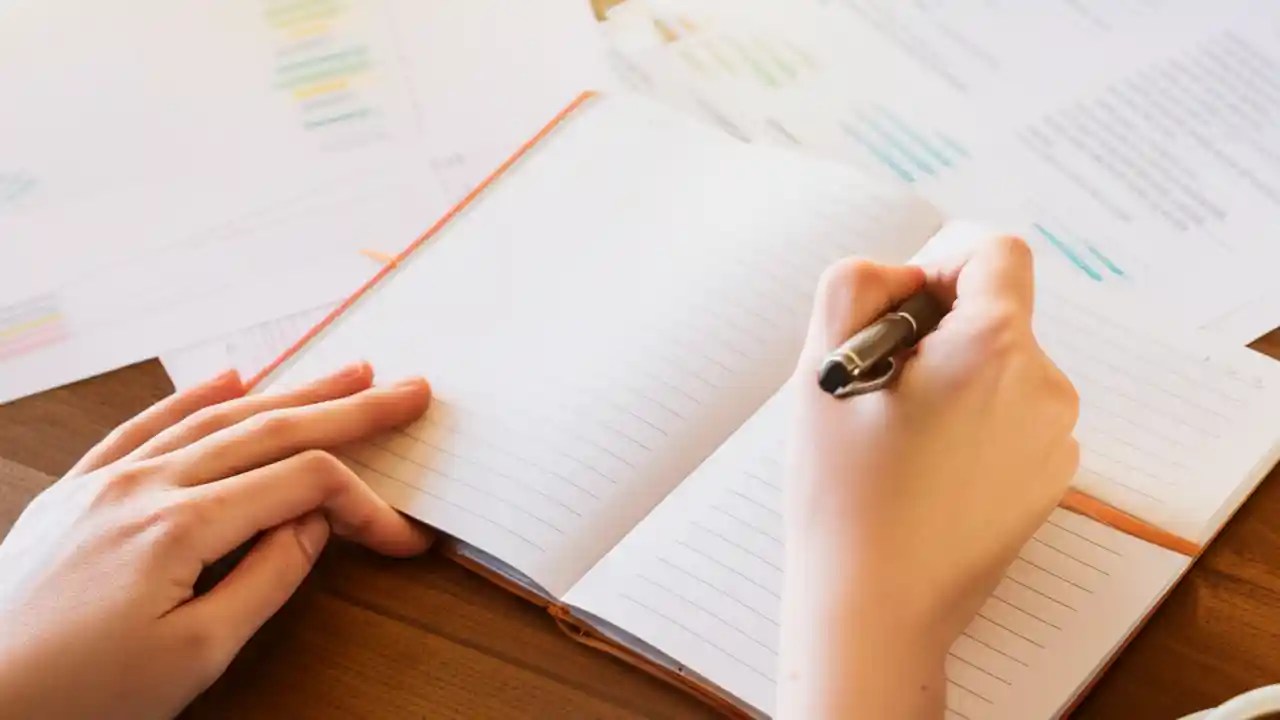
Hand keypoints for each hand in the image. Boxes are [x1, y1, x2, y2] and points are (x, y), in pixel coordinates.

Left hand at [0, 364, 432, 719]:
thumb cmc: (77, 697)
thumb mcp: (192, 656)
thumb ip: (264, 580)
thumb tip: (312, 525)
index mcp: (179, 525)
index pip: (301, 485)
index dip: (363, 504)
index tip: (400, 539)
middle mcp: (144, 484)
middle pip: (269, 430)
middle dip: (347, 410)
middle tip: (406, 391)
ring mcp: (105, 480)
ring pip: (216, 418)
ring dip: (288, 393)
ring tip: (345, 376)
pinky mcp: (75, 491)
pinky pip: (144, 425)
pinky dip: (194, 398)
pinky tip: (230, 379)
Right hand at [778, 236, 1079, 718]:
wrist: (875, 609)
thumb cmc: (843, 494)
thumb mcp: (822, 368)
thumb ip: (857, 285)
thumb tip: (904, 278)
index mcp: (996, 349)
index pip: (995, 251)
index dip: (939, 263)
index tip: (897, 310)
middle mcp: (1045, 388)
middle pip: (993, 313)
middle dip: (934, 333)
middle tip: (877, 391)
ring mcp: (1054, 440)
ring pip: (999, 367)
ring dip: (950, 379)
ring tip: (896, 440)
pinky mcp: (1048, 480)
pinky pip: (1010, 416)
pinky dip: (970, 423)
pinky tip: (923, 472)